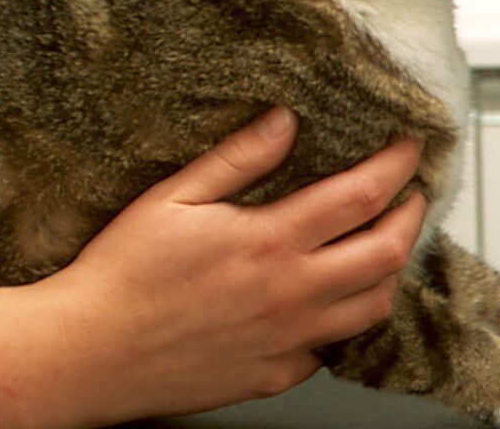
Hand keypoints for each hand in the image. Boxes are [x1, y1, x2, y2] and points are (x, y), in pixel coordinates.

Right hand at [36, 107, 426, 422]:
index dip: (398, 166)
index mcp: (269, 242)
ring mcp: (287, 340)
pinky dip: (347, 318)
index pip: (362, 195)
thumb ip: (238, 158)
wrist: (88, 354)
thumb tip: (284, 122)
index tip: (410, 146)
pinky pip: (332, 347)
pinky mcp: (274, 375)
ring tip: (384, 243)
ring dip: (391, 269)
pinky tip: (334, 298)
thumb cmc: (122, 275)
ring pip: (373, 306)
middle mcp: (290, 294)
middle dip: (411, 215)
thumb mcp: (174, 196)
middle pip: (387, 253)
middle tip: (411, 193)